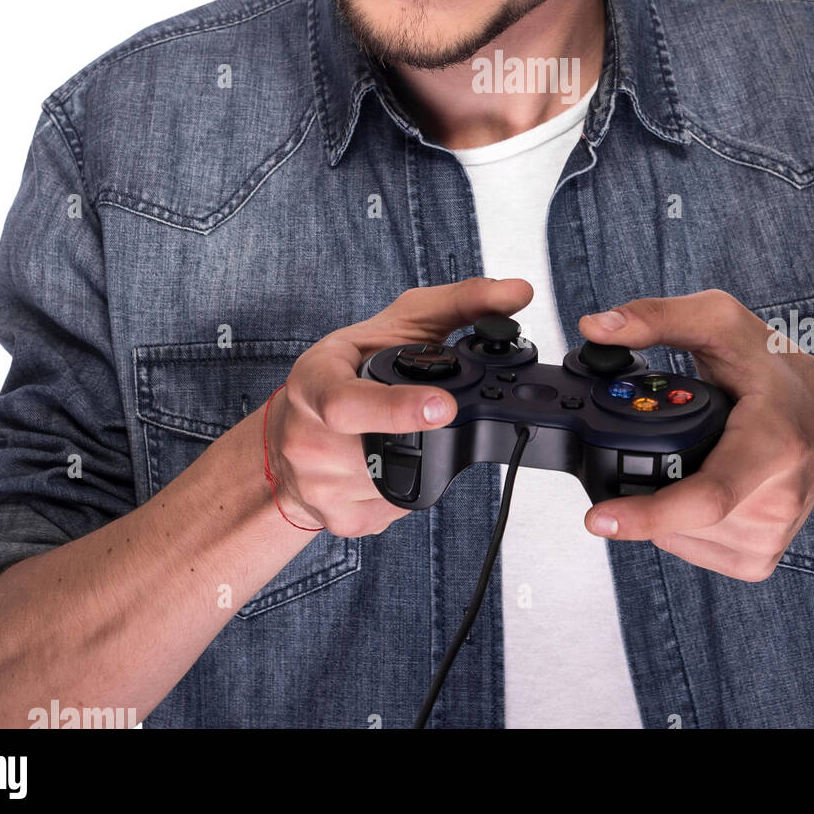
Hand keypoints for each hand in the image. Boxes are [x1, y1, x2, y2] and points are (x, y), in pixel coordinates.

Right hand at [264, 276, 531, 536]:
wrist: (297, 427)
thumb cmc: (348, 368)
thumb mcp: (396, 324)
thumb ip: (460, 302)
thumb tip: (516, 293)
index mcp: (314, 381)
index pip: (347, 403)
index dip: (397, 408)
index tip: (445, 406)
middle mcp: (306, 437)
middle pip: (376, 452)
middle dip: (418, 438)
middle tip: (443, 416)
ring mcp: (319, 485)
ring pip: (394, 483)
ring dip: (419, 460)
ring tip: (407, 431)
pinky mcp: (338, 520)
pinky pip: (395, 511)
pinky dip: (409, 488)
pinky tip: (396, 461)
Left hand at [578, 289, 813, 579]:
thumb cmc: (782, 373)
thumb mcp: (724, 323)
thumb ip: (657, 318)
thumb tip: (596, 328)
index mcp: (773, 442)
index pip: (710, 494)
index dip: (651, 514)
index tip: (600, 519)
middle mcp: (775, 499)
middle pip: (675, 511)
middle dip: (641, 481)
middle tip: (649, 443)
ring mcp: (768, 536)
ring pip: (673, 533)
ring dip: (659, 497)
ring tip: (693, 454)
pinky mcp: (758, 560)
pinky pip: (687, 546)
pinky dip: (675, 520)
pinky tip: (699, 482)